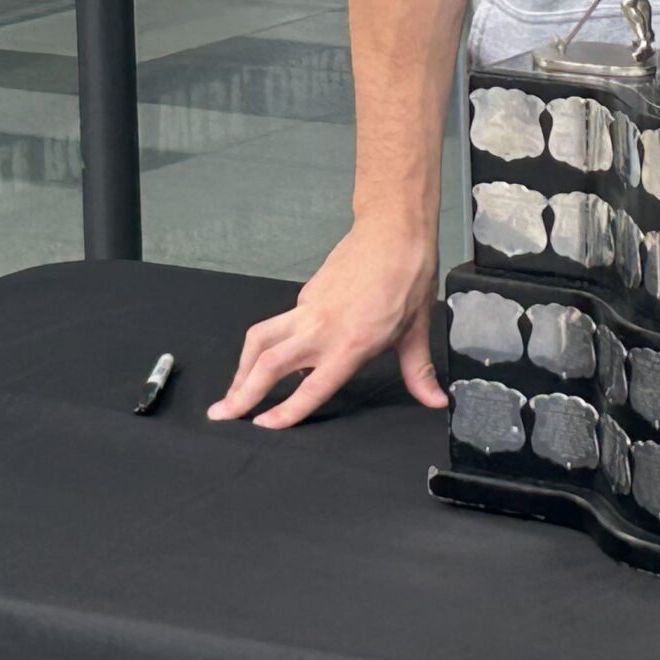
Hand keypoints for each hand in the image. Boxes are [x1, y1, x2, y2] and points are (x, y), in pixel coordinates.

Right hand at [206, 216, 445, 428]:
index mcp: (350, 345)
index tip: (262, 426)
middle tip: (221, 414)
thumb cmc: (408, 280)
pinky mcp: (304, 296)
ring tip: (232, 391)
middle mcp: (321, 330)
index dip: (285, 411)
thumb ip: (420, 373)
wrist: (394, 232)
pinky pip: (278, 324)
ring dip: (242, 367)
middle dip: (242, 392)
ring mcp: (308, 310)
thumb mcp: (418, 331)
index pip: (310, 388)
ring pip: (260, 339)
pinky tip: (268, 358)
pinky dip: (264, 345)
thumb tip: (437, 402)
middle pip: (269, 364)